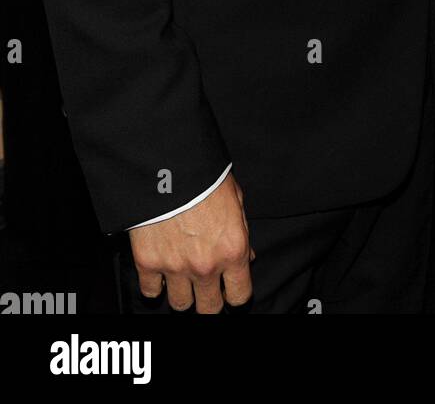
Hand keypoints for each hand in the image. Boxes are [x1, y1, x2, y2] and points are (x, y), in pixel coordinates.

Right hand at [129, 173, 254, 313]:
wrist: (168, 164)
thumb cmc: (206, 177)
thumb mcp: (236, 199)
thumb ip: (242, 232)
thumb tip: (248, 256)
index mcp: (232, 250)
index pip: (239, 296)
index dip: (235, 294)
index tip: (229, 289)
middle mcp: (206, 265)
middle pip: (210, 309)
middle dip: (209, 301)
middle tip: (206, 288)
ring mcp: (175, 267)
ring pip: (180, 305)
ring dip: (183, 295)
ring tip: (183, 280)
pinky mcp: (148, 263)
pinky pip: (150, 291)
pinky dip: (154, 285)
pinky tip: (159, 273)